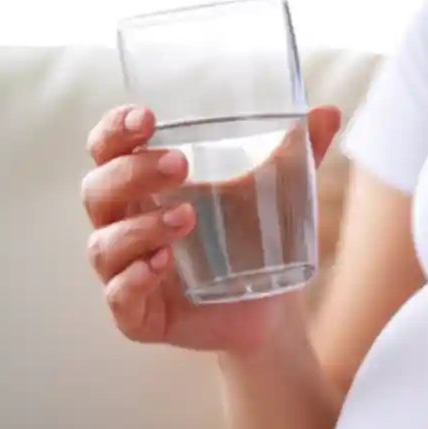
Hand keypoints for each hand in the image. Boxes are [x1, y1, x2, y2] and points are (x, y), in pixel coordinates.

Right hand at [81, 104, 341, 353]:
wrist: (271, 308)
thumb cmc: (255, 237)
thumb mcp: (279, 191)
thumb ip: (299, 152)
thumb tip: (329, 112)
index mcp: (143, 187)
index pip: (107, 150)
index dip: (115, 131)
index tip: (145, 117)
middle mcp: (123, 225)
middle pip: (98, 191)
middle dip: (131, 173)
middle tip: (179, 165)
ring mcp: (124, 271)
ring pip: (105, 245)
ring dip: (140, 228)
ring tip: (186, 218)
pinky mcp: (138, 315)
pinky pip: (118, 298)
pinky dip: (133, 280)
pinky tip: (161, 265)